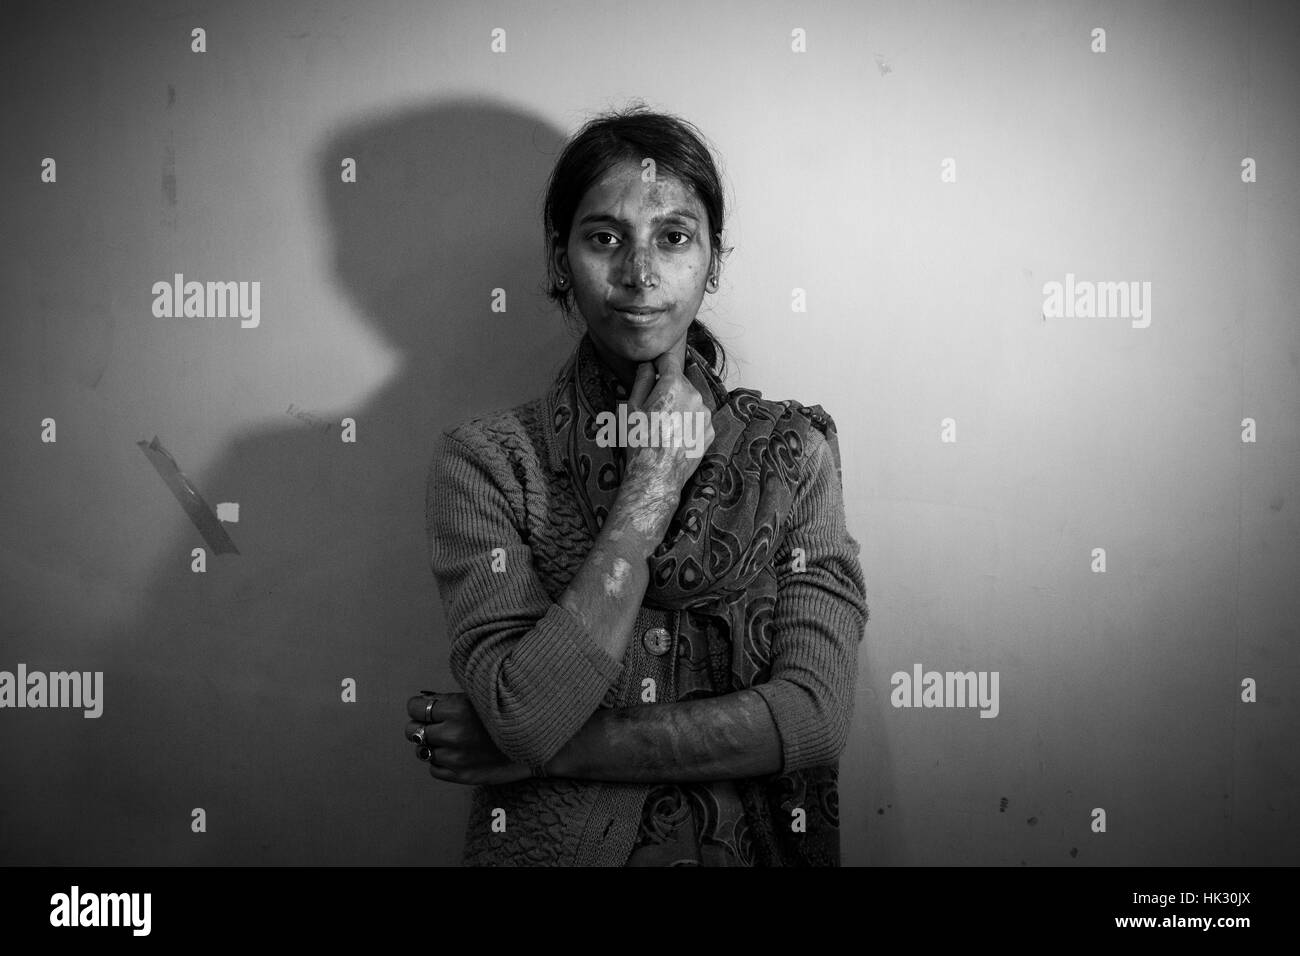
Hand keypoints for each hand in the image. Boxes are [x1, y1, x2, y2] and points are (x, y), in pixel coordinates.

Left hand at [405, 691, 531, 785]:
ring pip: (422, 751)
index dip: (420, 706)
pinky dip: (441, 761)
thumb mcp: (481, 697)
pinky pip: (434, 769)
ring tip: (450, 740)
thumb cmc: (510, 714)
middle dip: (422, 725)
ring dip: (433, 745)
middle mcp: (453, 734)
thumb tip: (425, 701)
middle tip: (436, 724)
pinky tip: (456, 754)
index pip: (415, 708)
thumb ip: (452, 700)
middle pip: (413, 731)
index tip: (428, 707)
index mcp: (457, 709)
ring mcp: (456, 758)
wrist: (538, 742)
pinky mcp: (462, 776)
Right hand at [616, 349, 714, 533]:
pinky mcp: (710, 430)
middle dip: (668, 389)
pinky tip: (675, 436)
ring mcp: (705, 414)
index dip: (658, 364)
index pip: (668, 360)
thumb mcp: (632, 408)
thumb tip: (648, 366)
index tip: (651, 370)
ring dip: (680, 406)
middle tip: (653, 409)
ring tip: (664, 427)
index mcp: (673, 385)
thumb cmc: (639, 441)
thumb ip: (642, 380)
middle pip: (680, 382)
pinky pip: (698, 418)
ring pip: (690, 400)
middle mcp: (695, 395)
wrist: (656, 475)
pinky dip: (689, 422)